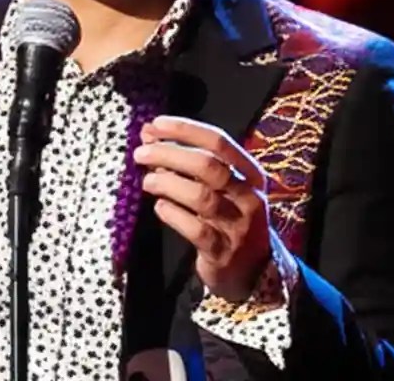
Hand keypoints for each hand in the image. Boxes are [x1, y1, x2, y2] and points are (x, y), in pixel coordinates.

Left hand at [133, 116, 271, 300]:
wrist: (253, 270)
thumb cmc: (229, 218)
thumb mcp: (220, 188)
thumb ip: (187, 162)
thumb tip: (149, 135)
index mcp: (250, 174)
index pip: (219, 142)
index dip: (185, 130)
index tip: (156, 124)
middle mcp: (248, 197)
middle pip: (208, 166)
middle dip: (169, 154)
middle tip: (141, 152)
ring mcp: (237, 226)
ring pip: (201, 197)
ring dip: (167, 183)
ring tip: (147, 181)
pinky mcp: (222, 252)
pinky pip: (195, 229)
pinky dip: (173, 214)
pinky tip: (160, 207)